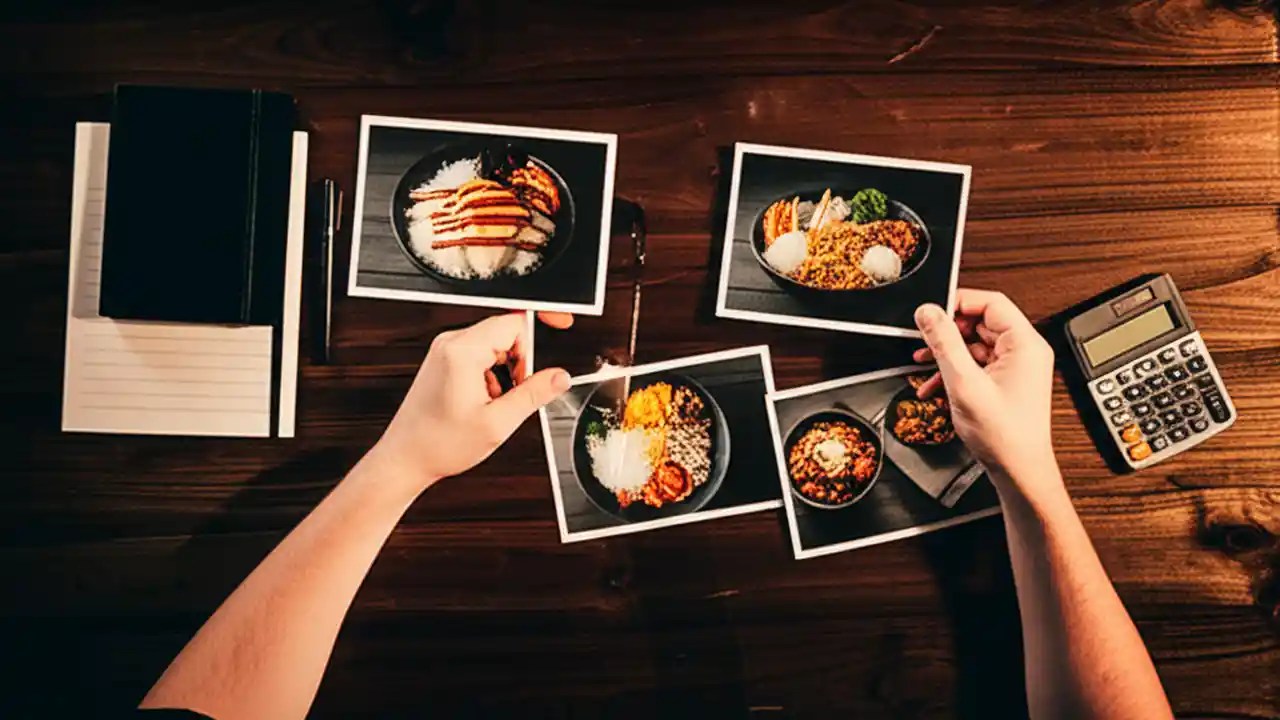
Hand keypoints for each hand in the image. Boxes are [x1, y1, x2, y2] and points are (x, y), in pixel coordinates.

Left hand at [373, 312, 571, 493]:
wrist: (406, 458)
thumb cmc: (439, 444)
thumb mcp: (497, 423)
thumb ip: (534, 394)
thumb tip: (559, 377)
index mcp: (462, 352)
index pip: (514, 323)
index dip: (538, 331)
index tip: (558, 327)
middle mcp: (450, 344)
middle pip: (505, 332)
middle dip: (520, 361)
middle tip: (517, 393)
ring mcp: (445, 351)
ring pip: (494, 345)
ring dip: (506, 370)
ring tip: (496, 402)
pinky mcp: (444, 361)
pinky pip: (480, 354)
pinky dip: (491, 374)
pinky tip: (485, 401)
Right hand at [912, 290, 1058, 497]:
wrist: (1018, 470)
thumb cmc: (1005, 435)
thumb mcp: (964, 382)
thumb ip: (944, 342)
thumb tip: (929, 313)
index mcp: (1025, 344)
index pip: (991, 303)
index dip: (958, 302)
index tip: (933, 311)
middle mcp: (1025, 352)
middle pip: (980, 323)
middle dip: (948, 332)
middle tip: (924, 340)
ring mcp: (1016, 367)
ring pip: (974, 344)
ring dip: (947, 353)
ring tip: (925, 363)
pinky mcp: (1006, 382)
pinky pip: (977, 363)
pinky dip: (954, 370)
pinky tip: (935, 383)